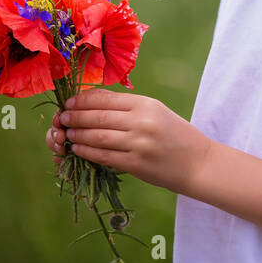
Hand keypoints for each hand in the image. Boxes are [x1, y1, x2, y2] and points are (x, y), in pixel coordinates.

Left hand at [45, 87, 211, 195]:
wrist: (199, 163)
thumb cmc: (177, 136)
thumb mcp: (157, 112)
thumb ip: (130, 108)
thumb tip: (94, 103)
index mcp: (146, 104)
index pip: (106, 98)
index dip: (83, 100)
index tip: (70, 102)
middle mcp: (141, 121)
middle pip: (98, 116)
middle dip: (75, 117)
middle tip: (62, 118)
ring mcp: (138, 143)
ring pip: (97, 137)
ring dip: (77, 135)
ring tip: (67, 134)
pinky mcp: (136, 164)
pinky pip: (104, 156)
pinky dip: (86, 152)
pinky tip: (78, 150)